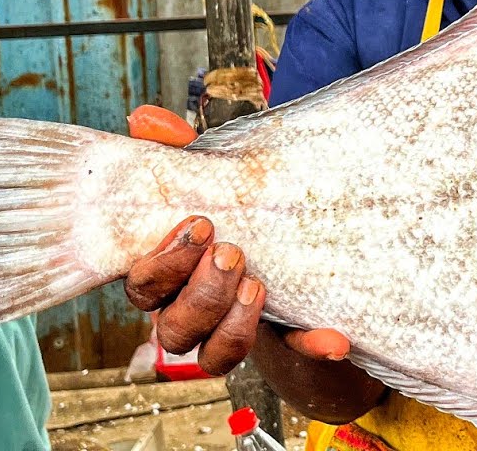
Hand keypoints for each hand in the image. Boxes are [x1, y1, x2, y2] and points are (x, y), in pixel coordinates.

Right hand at [121, 105, 350, 374]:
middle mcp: (189, 312)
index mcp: (166, 277)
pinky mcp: (282, 342)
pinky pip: (292, 357)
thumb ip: (179, 152)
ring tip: (258, 286)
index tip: (199, 223)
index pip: (144, 286)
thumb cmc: (233, 213)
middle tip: (232, 252)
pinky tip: (332, 337)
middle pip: (174, 328)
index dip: (164, 264)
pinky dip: (310, 346)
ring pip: (213, 356)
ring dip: (233, 326)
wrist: (288, 252)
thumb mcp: (211, 178)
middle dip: (201, 293)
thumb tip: (146, 120)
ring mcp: (232, 332)